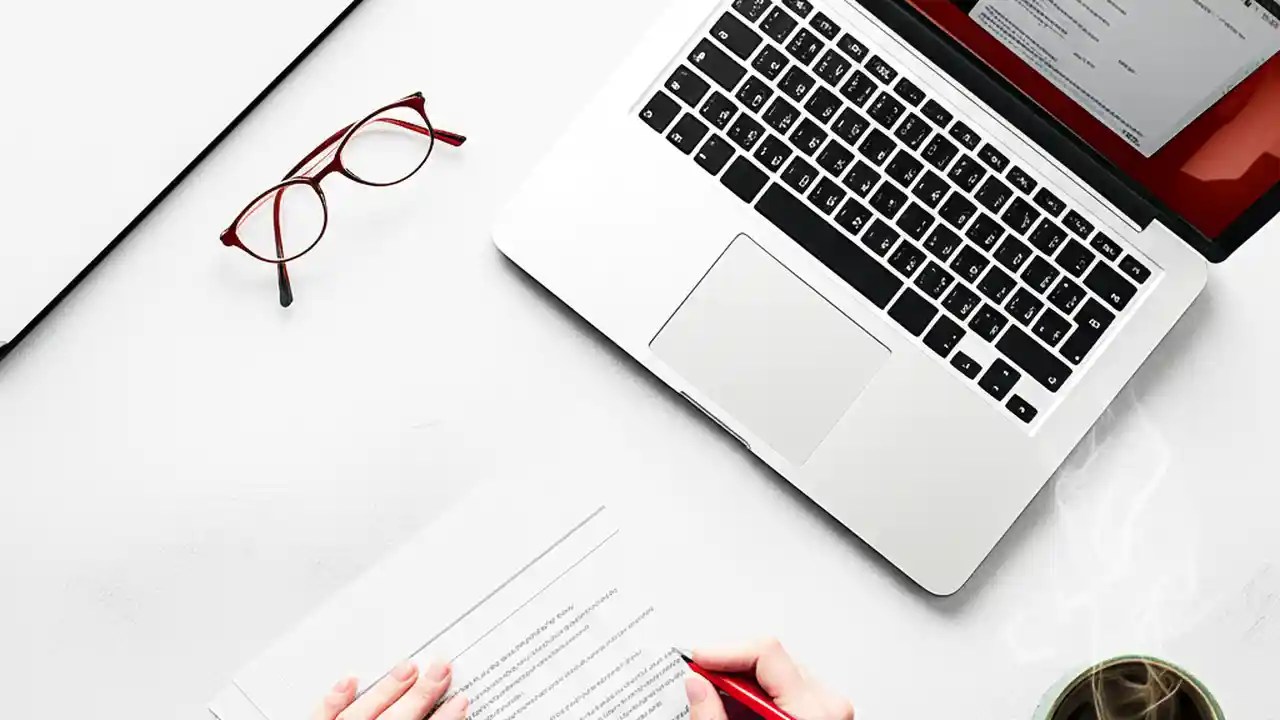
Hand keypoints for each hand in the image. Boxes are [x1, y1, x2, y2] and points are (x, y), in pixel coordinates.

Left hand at [314, 659, 467, 719]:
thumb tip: (449, 713)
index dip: (445, 718)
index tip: (460, 701)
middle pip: (396, 719)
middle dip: (421, 693)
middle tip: (441, 670)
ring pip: (363, 713)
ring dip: (387, 689)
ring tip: (407, 668)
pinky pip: (323, 718)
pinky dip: (335, 699)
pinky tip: (349, 680)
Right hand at [684, 639, 852, 719]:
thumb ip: (713, 716)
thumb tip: (697, 684)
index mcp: (813, 710)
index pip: (765, 651)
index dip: (724, 650)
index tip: (699, 658)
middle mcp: (828, 703)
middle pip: (769, 656)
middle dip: (731, 667)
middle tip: (704, 681)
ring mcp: (829, 705)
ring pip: (776, 668)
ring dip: (745, 680)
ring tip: (726, 703)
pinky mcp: (824, 710)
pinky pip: (787, 683)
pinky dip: (761, 691)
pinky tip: (745, 708)